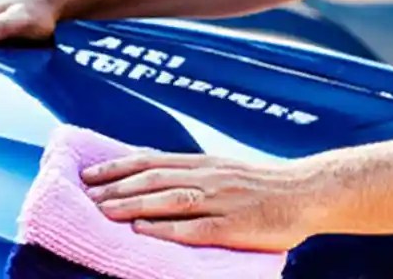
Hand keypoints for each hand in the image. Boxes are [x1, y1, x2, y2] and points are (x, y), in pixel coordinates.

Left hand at [80, 150, 321, 252]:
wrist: (306, 192)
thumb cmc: (264, 186)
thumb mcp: (225, 170)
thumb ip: (194, 174)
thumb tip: (157, 179)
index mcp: (204, 163)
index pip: (152, 160)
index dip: (119, 165)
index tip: (90, 172)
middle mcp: (207, 176)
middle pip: (154, 178)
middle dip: (117, 186)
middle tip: (86, 194)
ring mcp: (220, 201)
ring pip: (168, 199)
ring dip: (133, 205)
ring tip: (104, 211)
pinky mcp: (233, 226)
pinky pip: (194, 228)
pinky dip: (165, 229)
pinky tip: (141, 232)